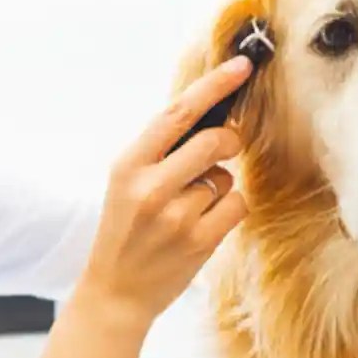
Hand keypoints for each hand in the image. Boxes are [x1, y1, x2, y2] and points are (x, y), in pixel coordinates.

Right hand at [77, 55, 251, 326]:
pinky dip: (229, 210)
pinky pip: (237, 205)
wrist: (115, 292)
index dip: (214, 86)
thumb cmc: (125, 230)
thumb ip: (162, 150)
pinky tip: (204, 224)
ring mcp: (175, 216)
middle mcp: (150, 187)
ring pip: (227, 178)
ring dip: (220, 186)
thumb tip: (213, 116)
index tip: (242, 66)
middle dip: (229, 142)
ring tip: (191, 207)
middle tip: (223, 151)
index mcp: (128, 164)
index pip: (178, 113)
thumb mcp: (127, 182)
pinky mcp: (198, 242)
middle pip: (215, 141)